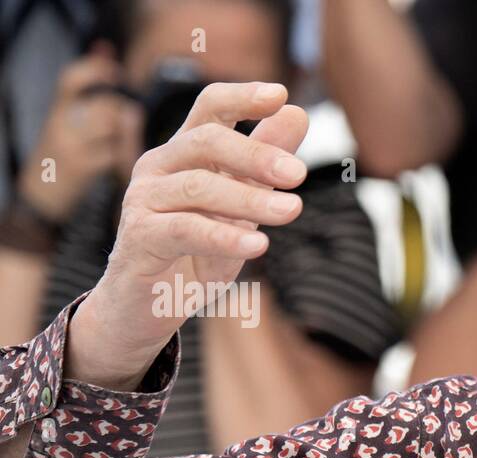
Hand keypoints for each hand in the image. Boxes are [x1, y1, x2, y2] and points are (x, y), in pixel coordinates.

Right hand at [16, 44, 139, 222]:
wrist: (39, 203)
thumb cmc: (61, 165)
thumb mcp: (66, 132)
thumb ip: (90, 105)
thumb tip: (106, 55)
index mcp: (58, 114)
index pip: (71, 80)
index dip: (95, 69)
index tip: (116, 71)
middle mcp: (61, 126)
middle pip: (104, 105)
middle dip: (125, 114)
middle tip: (133, 124)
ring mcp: (70, 146)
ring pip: (112, 127)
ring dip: (128, 136)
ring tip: (128, 147)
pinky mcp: (82, 167)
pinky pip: (115, 154)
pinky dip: (125, 158)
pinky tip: (126, 167)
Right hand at [69, 82, 307, 389]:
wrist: (146, 307)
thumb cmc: (195, 253)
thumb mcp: (239, 208)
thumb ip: (263, 165)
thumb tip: (297, 114)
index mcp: (184, 153)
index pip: (209, 108)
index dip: (242, 97)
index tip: (280, 94)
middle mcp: (158, 167)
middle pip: (206, 142)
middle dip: (256, 155)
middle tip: (299, 175)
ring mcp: (143, 200)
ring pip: (199, 188)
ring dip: (250, 201)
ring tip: (292, 212)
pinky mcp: (139, 237)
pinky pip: (185, 230)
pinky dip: (224, 238)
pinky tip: (257, 246)